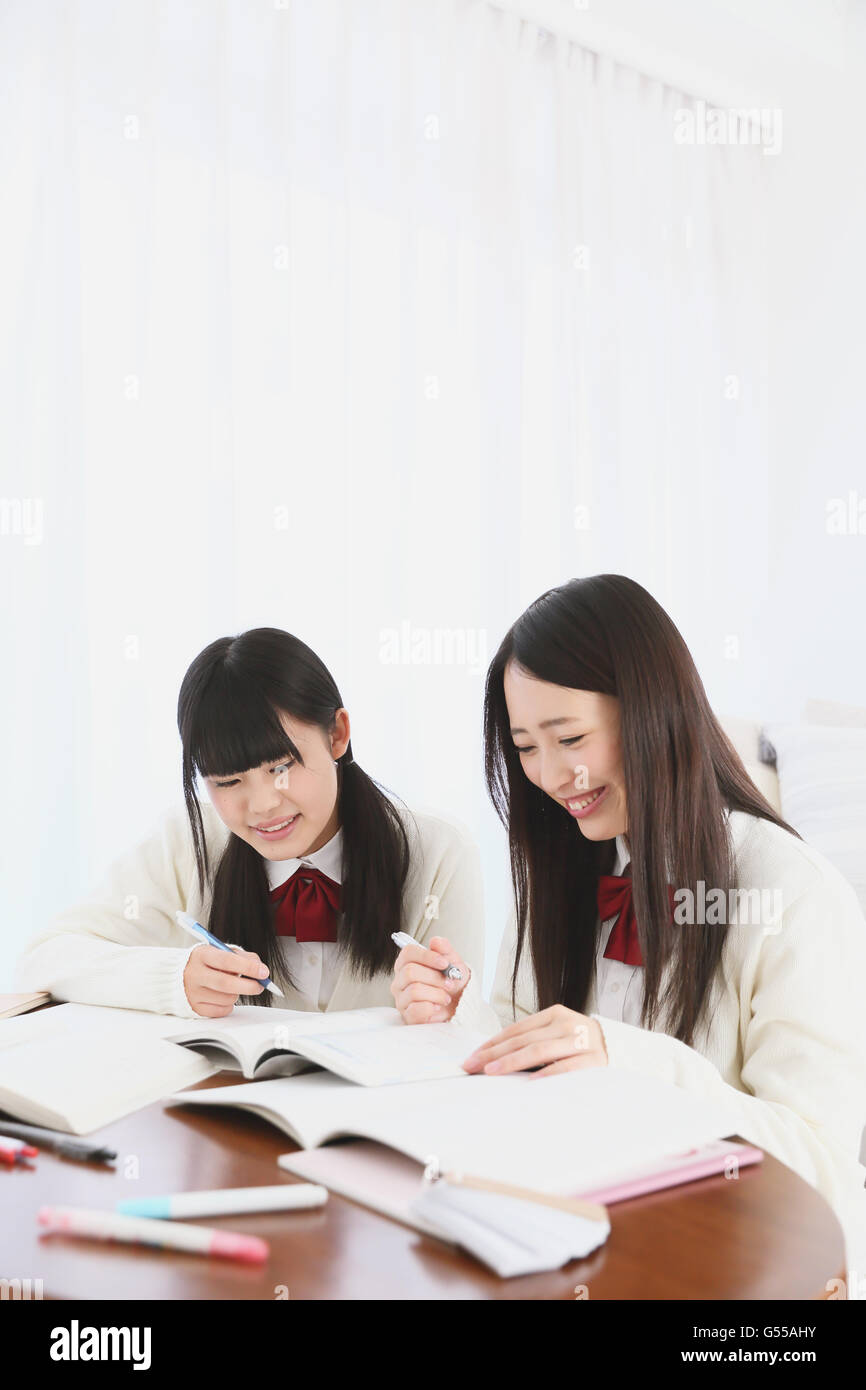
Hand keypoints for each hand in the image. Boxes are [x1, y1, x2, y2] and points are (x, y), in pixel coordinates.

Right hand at [183, 943, 270, 1016]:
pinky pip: (221, 1011)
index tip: (264, 972)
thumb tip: (259, 968)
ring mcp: (193, 992)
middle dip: (249, 985)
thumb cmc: (207, 962)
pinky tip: (223, 996)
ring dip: (237, 994)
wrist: (180, 974)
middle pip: (226, 983)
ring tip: (232, 986)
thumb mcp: (222, 951)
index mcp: (202, 954)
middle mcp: (194, 973)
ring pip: (227, 998)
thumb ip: (243, 956)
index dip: (248, 967)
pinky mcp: (195, 1007)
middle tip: (260, 985)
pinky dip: (229, 1005)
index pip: (227, 961)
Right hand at [390, 935, 470, 1023]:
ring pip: (414, 990)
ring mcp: (401, 999)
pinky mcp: (407, 1016)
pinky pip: (416, 1010)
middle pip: (410, 972)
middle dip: (435, 978)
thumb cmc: (452, 982)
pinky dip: (432, 1008)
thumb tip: (435, 941)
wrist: (460, 1005)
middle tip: (449, 983)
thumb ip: (444, 950)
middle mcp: (400, 980)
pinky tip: (438, 1007)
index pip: (408, 953)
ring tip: (446, 997)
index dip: (427, 956)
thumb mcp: (453, 962)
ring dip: (437, 994)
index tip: (444, 963)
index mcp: (407, 963)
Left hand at [462, 1005, 607, 1077]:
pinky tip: (529, 1081)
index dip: (492, 1043)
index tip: (472, 1056)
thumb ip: (533, 1041)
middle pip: (523, 1040)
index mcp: (554, 1014)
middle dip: (494, 1054)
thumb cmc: (580, 1044)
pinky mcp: (593, 1060)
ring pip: (539, 1051)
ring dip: (512, 1062)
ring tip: (491, 1072)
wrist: (621, 1047)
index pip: (516, 1030)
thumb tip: (495, 1058)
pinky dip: (546, 1074)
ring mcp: (580, 1041)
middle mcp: (566, 1024)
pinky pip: (565, 1067)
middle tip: (472, 1065)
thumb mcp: (557, 1034)